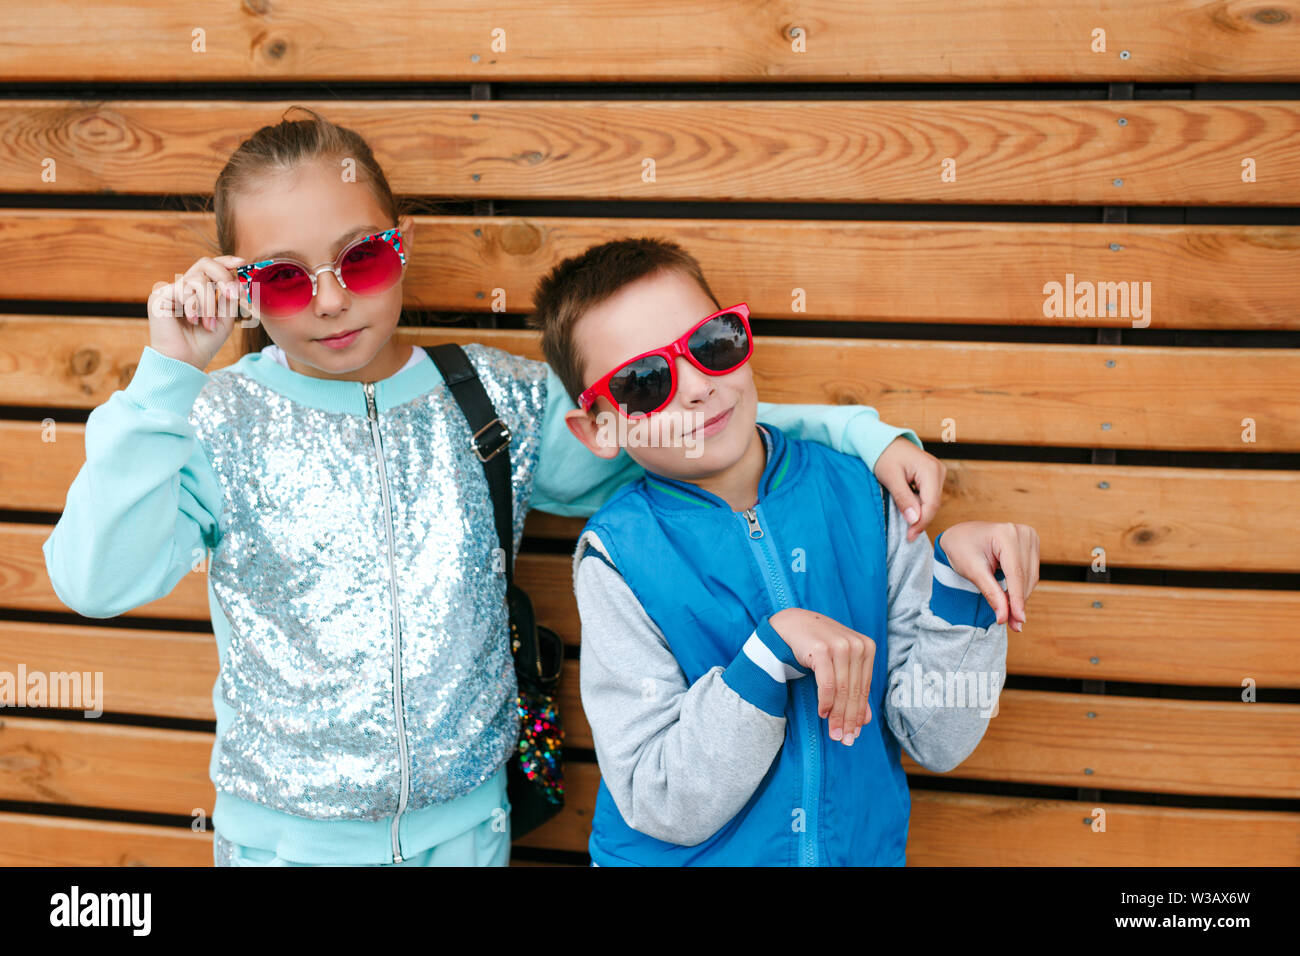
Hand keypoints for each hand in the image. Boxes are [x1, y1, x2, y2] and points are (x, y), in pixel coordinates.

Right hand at [147, 255, 245, 370]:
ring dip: (209, 304)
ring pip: (198, 280)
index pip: (209, 267)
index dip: (225, 262)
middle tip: (231, 294)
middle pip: (204, 264)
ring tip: (209, 324)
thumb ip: (229, 298)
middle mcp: (183, 287)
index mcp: (198, 291)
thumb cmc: (204, 343)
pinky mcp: (159, 296)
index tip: (242, 262)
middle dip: (223, 277)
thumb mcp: (225, 318)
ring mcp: (170, 290)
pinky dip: (195, 307)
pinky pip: (184, 290)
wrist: (185, 361)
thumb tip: (236, 278)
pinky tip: (193, 321)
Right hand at [768, 607, 873, 745]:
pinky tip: (823, 714)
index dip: (859, 713)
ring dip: (837, 715)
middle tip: (845, 739)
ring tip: (834, 733)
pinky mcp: (822, 649)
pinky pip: (827, 683)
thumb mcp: (840, 665)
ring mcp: (840, 645)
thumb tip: (866, 720)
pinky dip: (826, 701)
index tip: (855, 733)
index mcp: (866, 647)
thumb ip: (854, 688)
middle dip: (849, 719)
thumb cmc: (818, 646)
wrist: (792, 625)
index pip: (864, 688)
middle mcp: (856, 645)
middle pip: (854, 691)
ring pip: (842, 690)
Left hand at [874, 436, 946, 542]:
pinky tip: (910, 512)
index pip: (931, 504)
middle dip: (921, 520)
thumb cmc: (884, 455)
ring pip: (932, 501)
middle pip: (933, 504)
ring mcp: (937, 473)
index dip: (921, 523)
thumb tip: (914, 520)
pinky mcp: (932, 476)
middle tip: (908, 536)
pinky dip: (919, 505)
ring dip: (920, 514)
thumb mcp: (891, 478)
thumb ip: (903, 499)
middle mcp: (938, 471)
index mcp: (930, 470)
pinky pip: (928, 495)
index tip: (910, 536)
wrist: (882, 441)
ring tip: (908, 527)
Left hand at [936, 522, 1039, 631]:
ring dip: (1021, 597)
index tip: (1018, 621)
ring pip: (1031, 576)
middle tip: (1012, 625)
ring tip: (1011, 617)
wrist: (959, 535)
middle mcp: (1022, 533)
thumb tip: (1004, 617)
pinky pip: (1030, 572)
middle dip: (1018, 602)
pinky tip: (1012, 600)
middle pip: (1026, 576)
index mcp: (1006, 534)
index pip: (1016, 573)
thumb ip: (991, 593)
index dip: (1017, 599)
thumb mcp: (972, 571)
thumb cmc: (961, 548)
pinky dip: (1021, 588)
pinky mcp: (1031, 544)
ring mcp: (1029, 537)